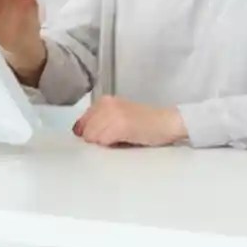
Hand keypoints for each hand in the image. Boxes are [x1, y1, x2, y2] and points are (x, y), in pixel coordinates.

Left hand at [72, 96, 187, 147]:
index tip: (103, 138)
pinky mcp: (120, 125)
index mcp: (103, 101)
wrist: (167, 122)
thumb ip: (99, 122)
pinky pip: (103, 141)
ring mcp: (112, 114)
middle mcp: (106, 104)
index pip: (81, 123)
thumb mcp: (117, 117)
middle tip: (115, 140)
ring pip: (92, 137)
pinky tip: (125, 141)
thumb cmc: (145, 123)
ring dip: (104, 144)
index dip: (90, 134)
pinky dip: (111, 145)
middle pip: (84, 131)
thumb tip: (79, 133)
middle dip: (95, 140)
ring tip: (121, 140)